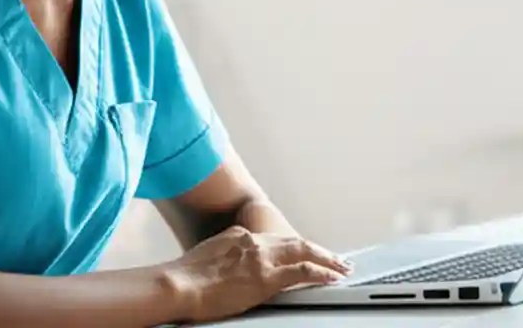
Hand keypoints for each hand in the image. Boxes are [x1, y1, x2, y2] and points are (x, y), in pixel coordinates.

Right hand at [164, 225, 351, 322]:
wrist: (180, 284)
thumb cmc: (186, 277)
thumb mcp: (209, 255)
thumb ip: (227, 255)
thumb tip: (233, 265)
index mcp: (240, 237)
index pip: (275, 242)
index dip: (293, 249)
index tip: (304, 254)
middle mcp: (254, 242)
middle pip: (295, 243)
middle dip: (318, 250)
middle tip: (336, 258)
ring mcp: (262, 259)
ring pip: (304, 253)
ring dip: (327, 260)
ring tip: (342, 267)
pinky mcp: (265, 277)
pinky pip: (302, 272)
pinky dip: (321, 273)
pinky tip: (332, 277)